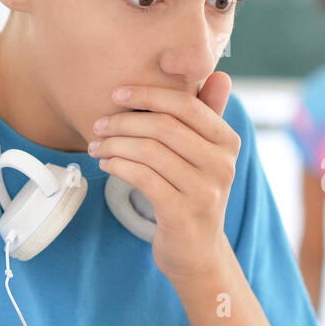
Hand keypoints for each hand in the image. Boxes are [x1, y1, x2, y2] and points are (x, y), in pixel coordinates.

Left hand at [89, 72, 240, 283]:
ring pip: (150, 152)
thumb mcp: (205, 155)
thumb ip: (207, 116)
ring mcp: (205, 191)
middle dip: (124, 121)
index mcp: (228, 142)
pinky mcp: (183, 212)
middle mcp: (223, 165)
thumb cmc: (193, 194)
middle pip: (165, 127)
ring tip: (96, 146)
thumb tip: (219, 74)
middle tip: (98, 125)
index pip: (187, 105)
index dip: (148, 94)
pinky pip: (143, 177)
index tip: (116, 94)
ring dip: (114, 145)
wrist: (197, 251)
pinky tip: (106, 164)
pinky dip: (118, 166)